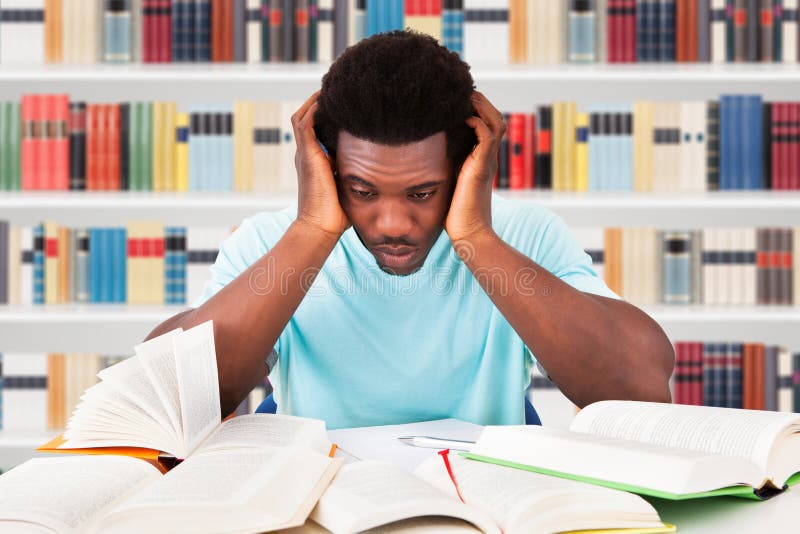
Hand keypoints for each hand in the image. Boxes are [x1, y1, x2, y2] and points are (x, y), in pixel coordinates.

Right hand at [292, 91, 350, 237]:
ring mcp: (305, 154)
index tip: (348, 106)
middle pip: (307, 117)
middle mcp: (307, 154)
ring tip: (335, 87)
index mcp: (315, 161)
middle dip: (322, 103)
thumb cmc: (337, 215)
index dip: (328, 115)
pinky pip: (305, 122)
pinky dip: (315, 108)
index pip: (317, 129)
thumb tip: (379, 171)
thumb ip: (355, 174)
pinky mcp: (307, 155)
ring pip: (303, 115)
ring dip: (317, 100)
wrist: (321, 227)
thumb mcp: (348, 187)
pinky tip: (329, 97)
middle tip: (342, 90)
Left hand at [444, 91, 502, 243]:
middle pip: (495, 118)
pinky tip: (461, 116)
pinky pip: (486, 135)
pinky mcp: (481, 167)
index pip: (486, 126)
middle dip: (480, 103)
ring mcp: (487, 162)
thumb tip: (421, 158)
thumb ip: (443, 169)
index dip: (475, 111)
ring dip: (480, 106)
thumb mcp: (448, 184)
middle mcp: (487, 158)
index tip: (455, 101)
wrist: (469, 235)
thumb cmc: (455, 216)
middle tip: (461, 92)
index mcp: (481, 161)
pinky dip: (476, 121)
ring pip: (494, 121)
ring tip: (463, 96)